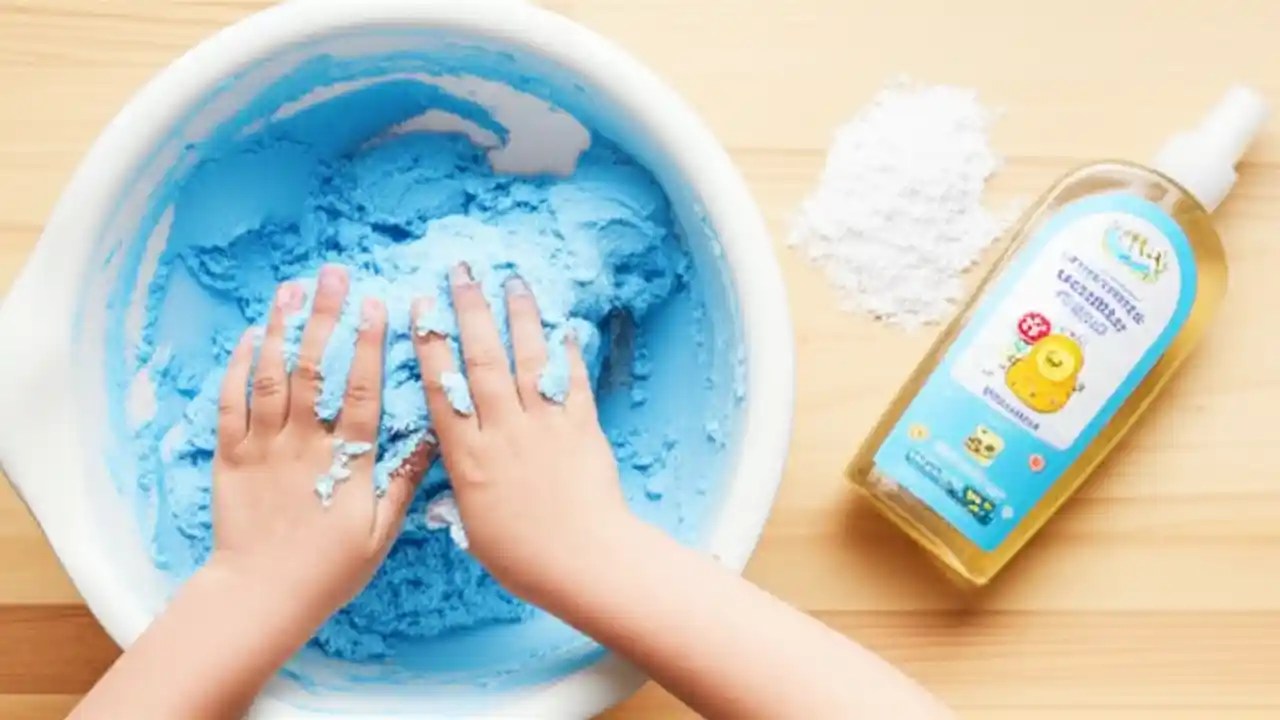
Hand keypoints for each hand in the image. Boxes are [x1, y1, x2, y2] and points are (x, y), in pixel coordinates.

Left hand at [210, 265, 430, 635]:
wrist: (260, 596)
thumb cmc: (327, 570)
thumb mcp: (380, 533)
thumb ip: (402, 482)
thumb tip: (433, 438)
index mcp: (345, 460)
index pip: (361, 389)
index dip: (368, 343)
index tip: (375, 304)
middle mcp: (303, 444)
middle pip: (315, 368)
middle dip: (324, 316)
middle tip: (332, 275)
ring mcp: (264, 447)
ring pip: (272, 376)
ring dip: (283, 328)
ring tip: (292, 289)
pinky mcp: (231, 457)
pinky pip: (231, 403)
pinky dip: (239, 367)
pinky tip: (252, 336)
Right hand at [412, 265, 631, 604]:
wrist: (583, 562)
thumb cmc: (523, 558)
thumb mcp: (475, 529)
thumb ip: (462, 493)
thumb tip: (450, 481)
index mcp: (468, 457)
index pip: (441, 389)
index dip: (429, 344)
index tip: (419, 307)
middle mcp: (503, 431)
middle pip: (481, 359)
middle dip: (470, 310)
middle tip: (462, 271)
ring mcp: (543, 425)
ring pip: (526, 359)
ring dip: (519, 316)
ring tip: (513, 281)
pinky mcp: (581, 428)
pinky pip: (571, 381)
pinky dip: (567, 352)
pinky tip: (563, 325)